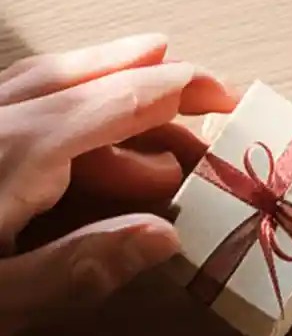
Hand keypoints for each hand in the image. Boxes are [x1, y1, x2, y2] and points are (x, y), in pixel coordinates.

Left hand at [0, 33, 235, 335]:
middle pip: (87, 84)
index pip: (118, 104)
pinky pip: (16, 94)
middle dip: (155, 83)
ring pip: (45, 79)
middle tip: (210, 95)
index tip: (226, 99)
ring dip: (107, 73)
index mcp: (13, 153)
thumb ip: (79, 268)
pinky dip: (59, 87)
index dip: (180, 95)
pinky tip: (74, 105)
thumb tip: (165, 237)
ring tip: (151, 66)